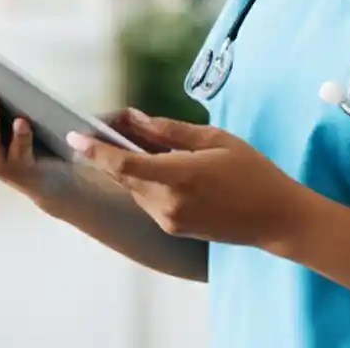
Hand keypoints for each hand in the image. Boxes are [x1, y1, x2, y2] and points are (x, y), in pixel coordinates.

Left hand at [66, 109, 310, 247]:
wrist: (275, 218)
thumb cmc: (252, 173)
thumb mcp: (216, 140)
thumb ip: (171, 131)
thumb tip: (136, 120)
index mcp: (179, 177)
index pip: (123, 163)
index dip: (95, 150)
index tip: (74, 136)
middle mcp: (167, 203)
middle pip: (123, 175)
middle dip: (109, 153)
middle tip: (104, 128)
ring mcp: (169, 220)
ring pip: (134, 187)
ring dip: (130, 166)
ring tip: (137, 141)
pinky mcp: (173, 229)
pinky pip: (148, 199)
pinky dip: (146, 181)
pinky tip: (157, 165)